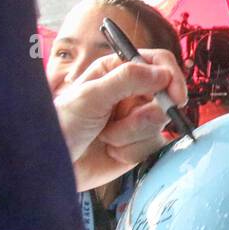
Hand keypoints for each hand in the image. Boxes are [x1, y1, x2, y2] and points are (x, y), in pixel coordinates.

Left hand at [53, 49, 187, 190]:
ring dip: (130, 135)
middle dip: (144, 115)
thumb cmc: (62, 125)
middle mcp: (131, 93)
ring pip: (159, 124)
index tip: (176, 97)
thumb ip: (127, 79)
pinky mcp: (139, 145)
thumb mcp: (90, 96)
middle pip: (165, 96)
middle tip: (124, 123)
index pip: (158, 62)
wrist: (51, 167)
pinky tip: (110, 152)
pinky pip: (152, 146)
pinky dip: (130, 151)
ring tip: (105, 137)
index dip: (171, 77)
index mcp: (117, 71)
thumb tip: (163, 74)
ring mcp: (136, 120)